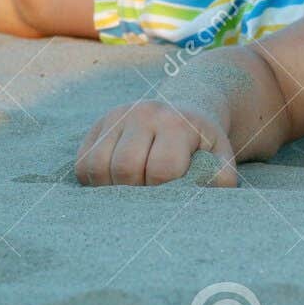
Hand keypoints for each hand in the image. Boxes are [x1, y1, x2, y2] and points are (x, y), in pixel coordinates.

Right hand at [76, 99, 237, 186]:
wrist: (187, 108)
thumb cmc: (202, 142)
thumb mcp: (220, 156)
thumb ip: (219, 177)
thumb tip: (199, 196)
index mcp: (177, 122)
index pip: (162, 167)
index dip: (164, 189)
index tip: (171, 193)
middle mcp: (144, 113)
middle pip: (125, 167)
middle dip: (136, 191)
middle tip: (149, 194)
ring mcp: (117, 116)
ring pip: (97, 166)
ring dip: (111, 188)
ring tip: (132, 190)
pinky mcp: (98, 124)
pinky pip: (83, 163)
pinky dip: (95, 180)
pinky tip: (116, 181)